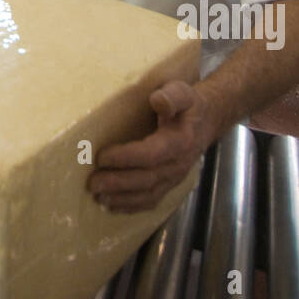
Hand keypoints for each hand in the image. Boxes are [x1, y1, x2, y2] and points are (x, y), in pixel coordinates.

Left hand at [88, 81, 213, 212]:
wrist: (206, 121)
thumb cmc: (188, 105)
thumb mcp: (182, 92)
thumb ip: (171, 96)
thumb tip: (157, 100)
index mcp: (180, 141)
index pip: (151, 154)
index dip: (126, 157)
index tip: (102, 156)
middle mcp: (178, 164)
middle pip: (146, 179)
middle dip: (118, 183)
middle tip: (92, 183)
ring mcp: (174, 178)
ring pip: (148, 195)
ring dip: (122, 199)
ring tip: (98, 197)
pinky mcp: (169, 184)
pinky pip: (151, 200)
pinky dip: (131, 206)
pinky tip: (111, 206)